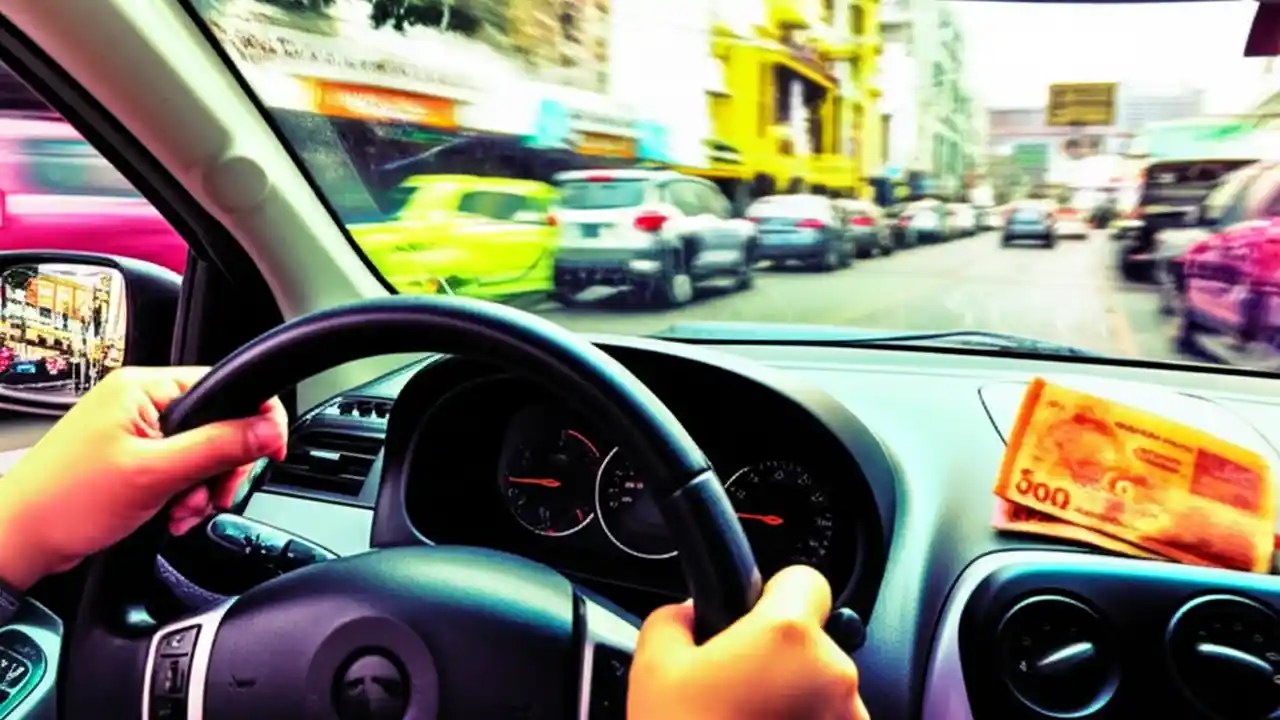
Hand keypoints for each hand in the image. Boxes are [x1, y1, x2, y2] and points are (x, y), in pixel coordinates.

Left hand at [0, 366, 287, 588]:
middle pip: (219, 425)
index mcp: (143, 387)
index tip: (269, 454)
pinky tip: (172, 514)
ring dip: (203, 488)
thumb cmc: (65, 502)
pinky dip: (185, 495)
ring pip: (203, 453)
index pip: (224, 387)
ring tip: (182, 512)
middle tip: (213, 497)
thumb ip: (217, 447)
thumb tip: (267, 428)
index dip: (254, 422)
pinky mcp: (134, 459)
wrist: (18, 539)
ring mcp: (136, 431)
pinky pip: (181, 470)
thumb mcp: (154, 473)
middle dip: (222, 468)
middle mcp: (140, 402)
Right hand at [629, 565, 869, 719]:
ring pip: (824, 691)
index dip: (775, 593)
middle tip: (734, 688)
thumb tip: (695, 615)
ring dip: (795, 702)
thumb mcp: (652, 664)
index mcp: (788, 636)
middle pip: (814, 642)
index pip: (807, 580)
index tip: (755, 614)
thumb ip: (678, 618)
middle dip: (779, 659)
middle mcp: (834, 677)